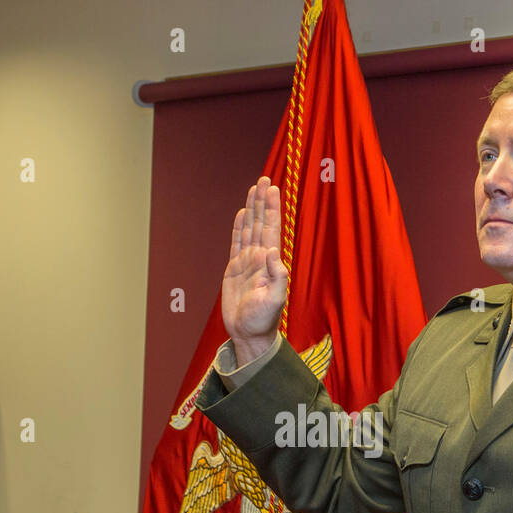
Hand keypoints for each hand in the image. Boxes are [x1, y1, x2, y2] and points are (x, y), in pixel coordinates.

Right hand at [221, 175, 288, 364]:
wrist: (248, 333)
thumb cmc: (263, 320)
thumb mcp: (274, 300)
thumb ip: (277, 277)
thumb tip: (273, 252)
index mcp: (270, 262)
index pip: (272, 229)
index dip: (272, 209)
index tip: (273, 189)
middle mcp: (260, 258)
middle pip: (261, 223)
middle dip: (263, 201)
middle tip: (264, 179)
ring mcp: (247, 262)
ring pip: (249, 229)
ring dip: (252, 209)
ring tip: (254, 189)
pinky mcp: (234, 269)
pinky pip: (236, 242)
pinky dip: (239, 227)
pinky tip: (241, 214)